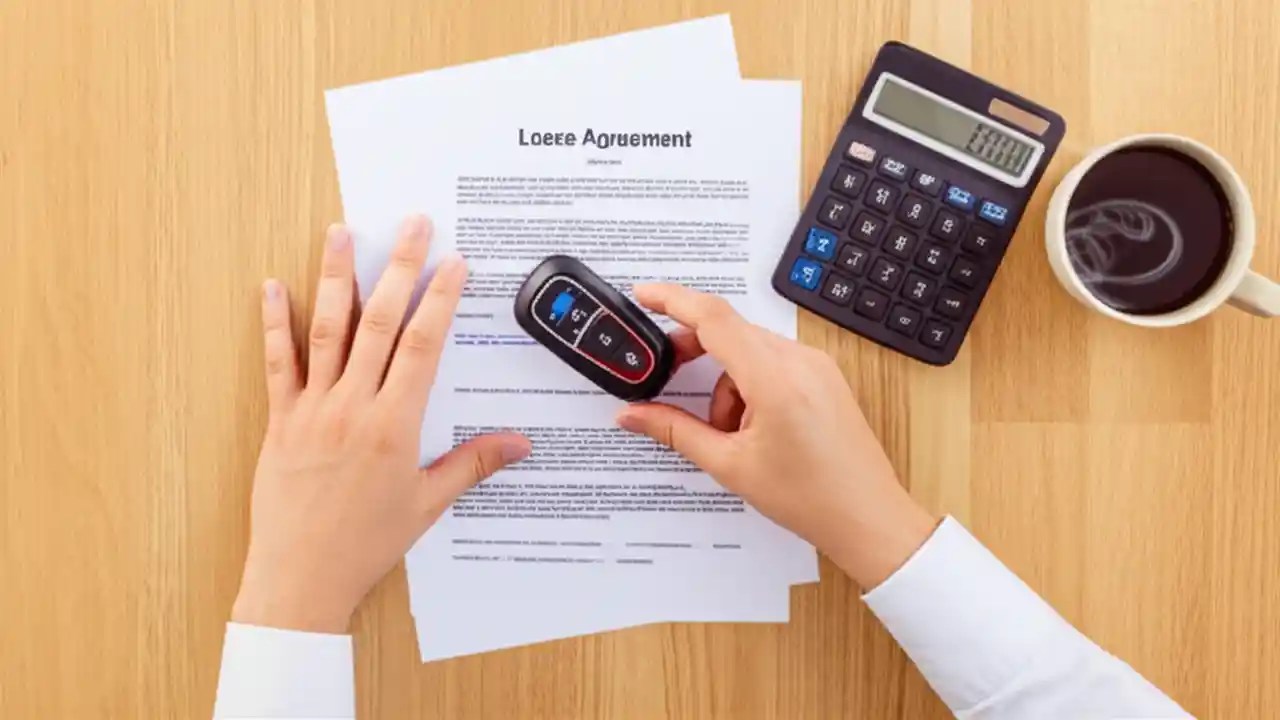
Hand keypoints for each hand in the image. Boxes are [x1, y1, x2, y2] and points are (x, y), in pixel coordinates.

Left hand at [233, 216, 530, 632]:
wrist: (300, 578)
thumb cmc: (366, 544)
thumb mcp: (427, 504)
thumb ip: (472, 465)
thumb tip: (520, 442)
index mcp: (394, 425)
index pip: (422, 346)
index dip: (440, 299)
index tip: (453, 262)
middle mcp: (352, 407)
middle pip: (378, 322)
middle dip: (398, 268)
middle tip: (411, 224)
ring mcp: (312, 409)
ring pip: (326, 329)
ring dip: (335, 276)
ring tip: (341, 231)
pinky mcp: (280, 420)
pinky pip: (276, 363)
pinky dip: (274, 322)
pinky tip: (273, 286)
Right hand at [615, 284, 936, 589]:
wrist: (868, 518)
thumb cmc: (812, 498)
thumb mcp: (730, 465)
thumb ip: (675, 431)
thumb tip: (634, 415)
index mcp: (775, 379)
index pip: (713, 319)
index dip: (672, 300)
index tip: (644, 294)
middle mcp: (800, 361)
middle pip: (729, 331)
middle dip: (693, 352)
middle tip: (668, 378)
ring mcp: (816, 365)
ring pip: (749, 350)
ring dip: (725, 382)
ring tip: (730, 434)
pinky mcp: (824, 376)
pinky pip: (773, 362)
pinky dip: (750, 385)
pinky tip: (752, 427)